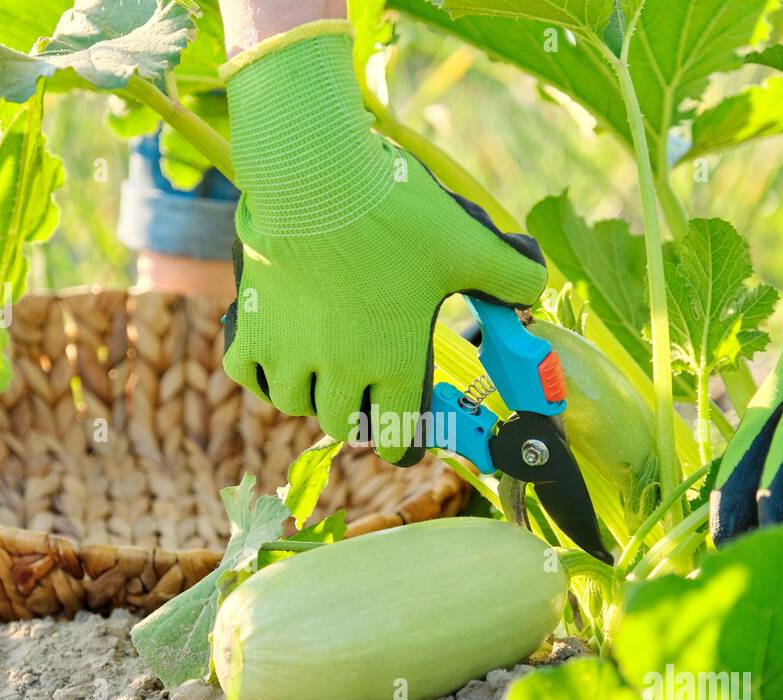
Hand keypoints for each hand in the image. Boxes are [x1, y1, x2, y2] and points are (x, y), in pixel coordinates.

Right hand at [219, 21, 546, 464]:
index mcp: (395, 363)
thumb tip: (537, 293)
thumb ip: (513, 276)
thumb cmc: (394, 213)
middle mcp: (339, 372)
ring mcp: (289, 354)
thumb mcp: (469, 243)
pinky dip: (260, 372)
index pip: (400, 439)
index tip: (408, 430)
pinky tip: (278, 353)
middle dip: (360, 414)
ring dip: (311, 395)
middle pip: (344, 424)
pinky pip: (245, 374)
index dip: (408, 443)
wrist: (315, 174)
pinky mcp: (251, 327)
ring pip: (294, 404)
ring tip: (325, 368)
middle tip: (369, 389)